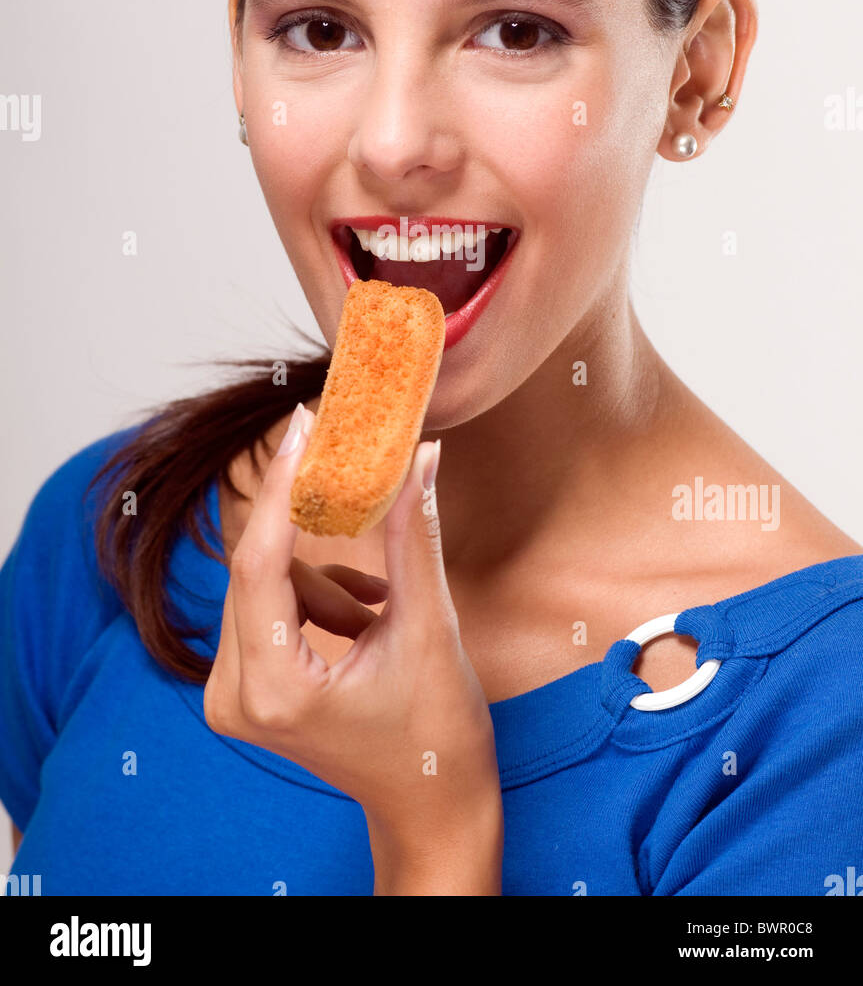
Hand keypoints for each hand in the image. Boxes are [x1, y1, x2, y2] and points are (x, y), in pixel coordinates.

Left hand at [204, 402, 502, 890]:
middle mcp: (236, 695)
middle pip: (259, 566)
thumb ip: (412, 535)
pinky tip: (363, 624)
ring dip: (325, 579)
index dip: (284, 486)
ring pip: (267, 582)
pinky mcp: (242, 689)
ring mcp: (232, 696)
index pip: (260, 561)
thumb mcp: (429, 627)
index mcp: (276, 688)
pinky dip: (317, 598)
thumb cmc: (438, 734)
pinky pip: (270, 605)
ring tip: (379, 614)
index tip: (306, 424)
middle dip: (311, 523)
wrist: (431, 806)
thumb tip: (417, 454)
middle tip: (355, 469)